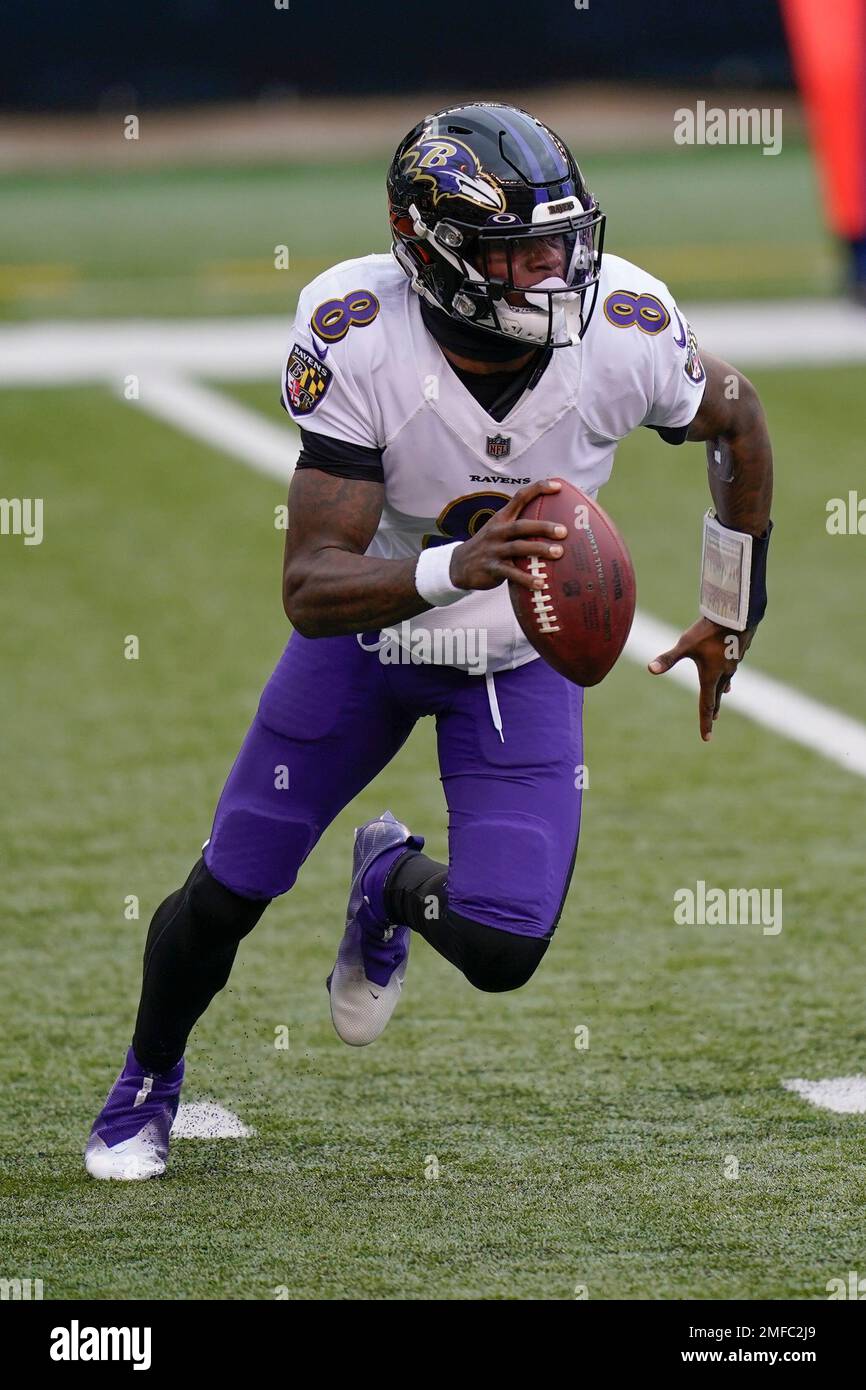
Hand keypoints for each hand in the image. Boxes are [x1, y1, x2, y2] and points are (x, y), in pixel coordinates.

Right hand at [449, 479, 566, 592]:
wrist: (459, 565)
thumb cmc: (489, 546)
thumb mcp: (499, 530)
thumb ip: (520, 526)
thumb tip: (553, 524)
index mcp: (502, 519)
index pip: (520, 497)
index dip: (538, 489)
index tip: (558, 486)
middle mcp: (497, 531)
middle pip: (521, 526)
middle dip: (543, 527)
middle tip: (563, 531)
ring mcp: (494, 550)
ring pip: (518, 548)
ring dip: (539, 550)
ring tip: (558, 553)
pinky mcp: (491, 568)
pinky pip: (511, 574)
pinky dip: (526, 579)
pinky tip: (541, 583)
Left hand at [648, 616, 753, 740]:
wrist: (737, 614)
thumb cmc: (709, 630)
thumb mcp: (685, 644)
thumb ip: (668, 658)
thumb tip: (650, 669)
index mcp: (711, 676)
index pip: (706, 705)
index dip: (704, 723)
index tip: (706, 738)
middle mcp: (724, 673)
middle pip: (716, 696)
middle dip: (712, 709)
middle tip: (711, 722)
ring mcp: (733, 663)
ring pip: (725, 682)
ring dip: (721, 693)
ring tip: (721, 700)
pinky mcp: (738, 652)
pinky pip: (731, 669)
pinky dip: (728, 676)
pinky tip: (729, 672)